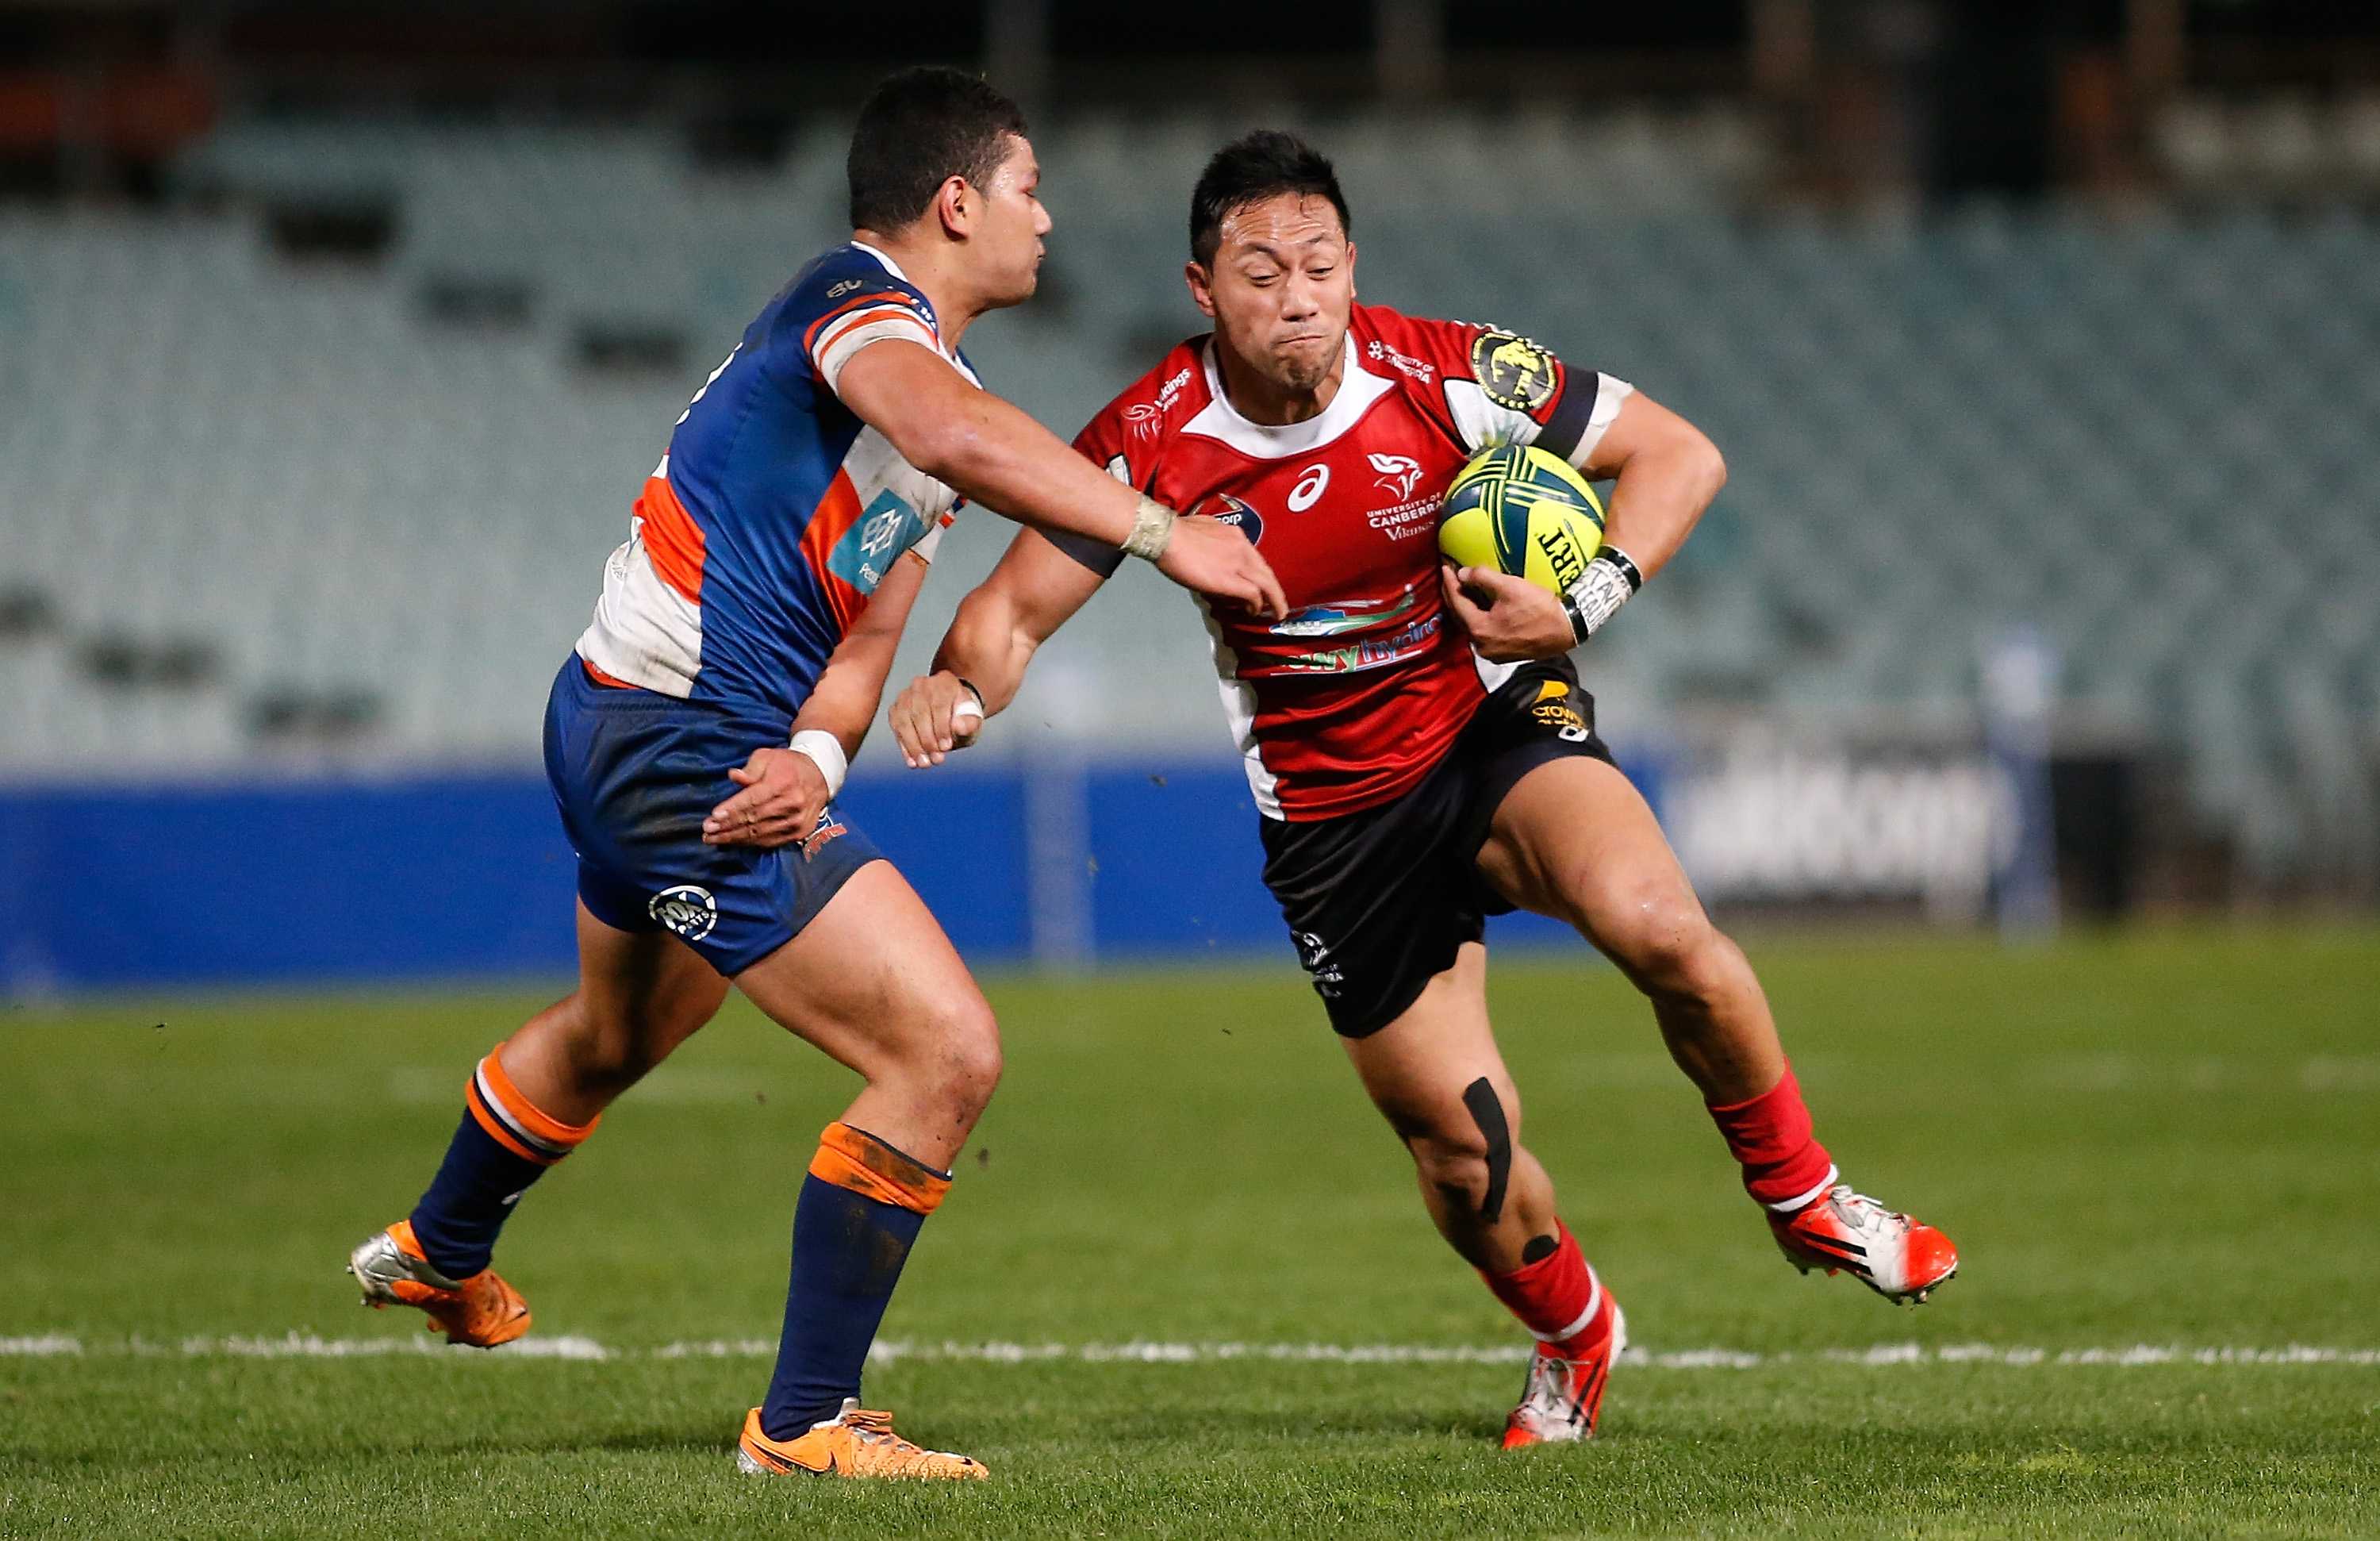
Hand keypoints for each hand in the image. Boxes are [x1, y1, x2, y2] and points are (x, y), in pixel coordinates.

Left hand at [702, 746, 829, 847]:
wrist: (821, 776)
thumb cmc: (787, 765)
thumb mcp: (768, 756)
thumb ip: (751, 768)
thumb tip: (734, 777)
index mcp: (783, 783)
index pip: (753, 799)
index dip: (732, 809)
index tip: (714, 816)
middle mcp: (792, 805)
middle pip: (754, 819)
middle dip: (727, 827)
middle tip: (707, 832)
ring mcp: (796, 822)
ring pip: (760, 834)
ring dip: (734, 838)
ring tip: (714, 840)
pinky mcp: (799, 833)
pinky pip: (770, 841)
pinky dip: (750, 843)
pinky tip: (734, 842)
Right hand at [889, 671, 983, 767]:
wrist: (950, 712)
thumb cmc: (962, 715)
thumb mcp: (972, 719)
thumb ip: (970, 722)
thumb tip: (958, 727)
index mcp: (944, 681)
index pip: (939, 704)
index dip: (941, 728)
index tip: (946, 747)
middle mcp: (922, 684)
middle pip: (920, 714)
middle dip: (928, 740)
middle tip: (937, 759)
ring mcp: (906, 695)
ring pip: (904, 722)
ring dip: (914, 746)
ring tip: (925, 763)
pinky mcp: (895, 709)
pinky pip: (896, 729)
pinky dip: (904, 747)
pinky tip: (912, 761)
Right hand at [1154, 513, 1288, 620]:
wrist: (1166, 536)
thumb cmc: (1176, 532)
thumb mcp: (1204, 529)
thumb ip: (1215, 541)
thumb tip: (1212, 552)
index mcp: (1235, 535)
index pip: (1256, 558)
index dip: (1262, 574)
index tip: (1262, 584)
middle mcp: (1242, 548)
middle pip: (1267, 572)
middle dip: (1275, 590)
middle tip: (1278, 604)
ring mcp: (1238, 563)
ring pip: (1267, 585)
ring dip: (1274, 601)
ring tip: (1276, 613)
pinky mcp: (1230, 580)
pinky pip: (1253, 594)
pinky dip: (1256, 605)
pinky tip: (1254, 612)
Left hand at [1439, 564, 1576, 661]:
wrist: (1566, 629)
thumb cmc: (1539, 607)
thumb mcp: (1510, 586)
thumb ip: (1482, 577)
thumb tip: (1462, 574)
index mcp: (1479, 629)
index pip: (1457, 601)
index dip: (1450, 581)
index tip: (1445, 566)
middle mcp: (1480, 645)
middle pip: (1461, 616)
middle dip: (1454, 595)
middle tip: (1450, 575)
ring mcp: (1491, 652)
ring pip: (1471, 625)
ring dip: (1466, 607)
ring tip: (1463, 588)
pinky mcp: (1502, 654)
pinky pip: (1483, 632)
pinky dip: (1478, 617)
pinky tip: (1480, 605)